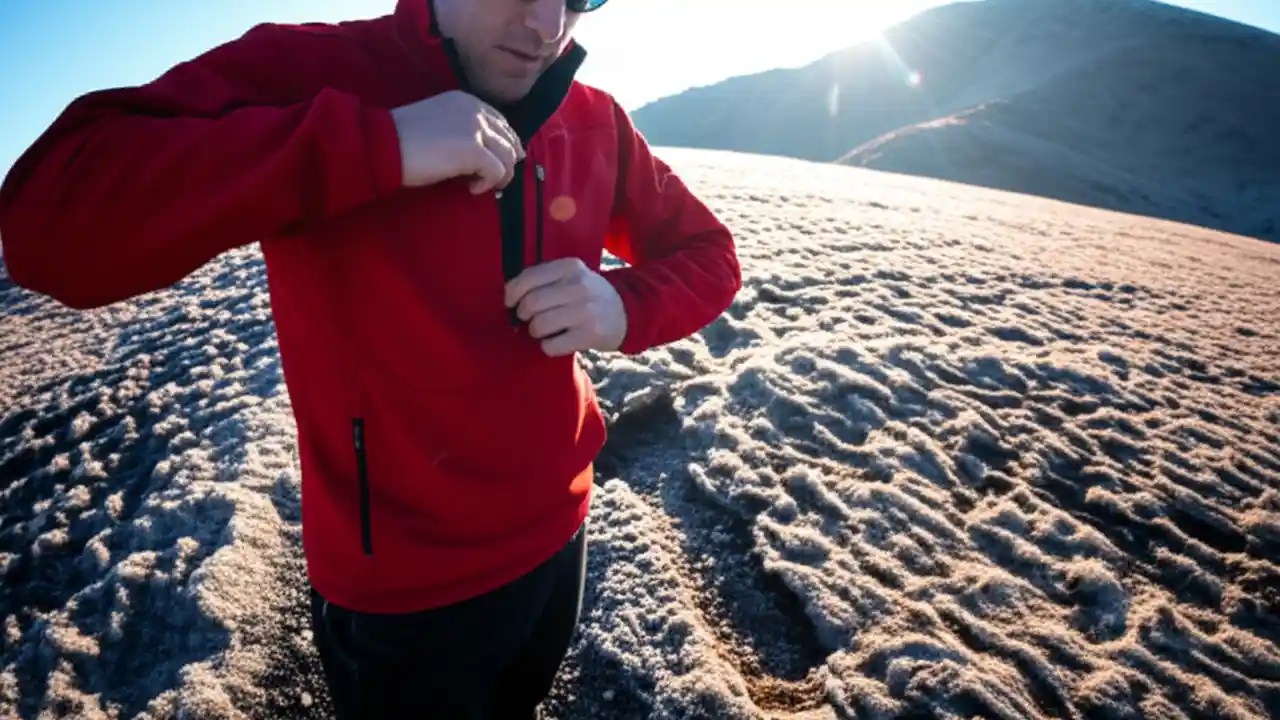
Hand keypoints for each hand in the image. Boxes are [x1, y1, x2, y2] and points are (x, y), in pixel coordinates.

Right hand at [390, 90, 523, 193]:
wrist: (383, 143)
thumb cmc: (403, 138)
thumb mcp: (439, 124)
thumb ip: (462, 130)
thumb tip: (484, 153)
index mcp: (466, 101)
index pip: (500, 123)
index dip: (504, 145)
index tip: (499, 164)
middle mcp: (475, 110)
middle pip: (509, 140)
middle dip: (507, 162)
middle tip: (496, 181)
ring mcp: (476, 129)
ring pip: (507, 157)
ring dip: (499, 176)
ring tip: (481, 186)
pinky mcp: (473, 150)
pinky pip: (496, 172)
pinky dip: (487, 184)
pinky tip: (472, 189)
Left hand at [504, 258, 627, 356]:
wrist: (628, 313)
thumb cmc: (590, 295)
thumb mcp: (572, 276)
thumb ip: (544, 279)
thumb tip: (509, 295)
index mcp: (570, 267)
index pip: (528, 277)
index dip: (512, 292)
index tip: (510, 302)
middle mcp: (578, 286)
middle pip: (531, 303)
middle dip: (523, 314)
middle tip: (529, 318)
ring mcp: (585, 312)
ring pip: (539, 325)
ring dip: (535, 332)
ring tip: (544, 330)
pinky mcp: (589, 335)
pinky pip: (551, 346)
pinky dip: (547, 347)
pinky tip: (557, 341)